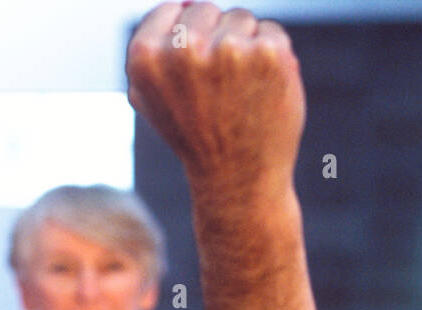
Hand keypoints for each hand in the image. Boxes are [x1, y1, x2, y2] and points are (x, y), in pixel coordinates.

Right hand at [126, 2, 304, 193]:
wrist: (238, 180)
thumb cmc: (196, 138)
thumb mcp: (152, 99)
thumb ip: (154, 51)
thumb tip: (180, 4)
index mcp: (146, 56)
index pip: (172, 10)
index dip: (189, 40)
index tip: (196, 76)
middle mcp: (184, 48)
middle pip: (206, 9)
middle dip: (216, 40)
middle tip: (220, 90)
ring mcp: (229, 49)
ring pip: (241, 19)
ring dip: (246, 48)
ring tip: (241, 92)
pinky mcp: (268, 53)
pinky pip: (272, 32)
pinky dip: (274, 58)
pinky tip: (264, 91)